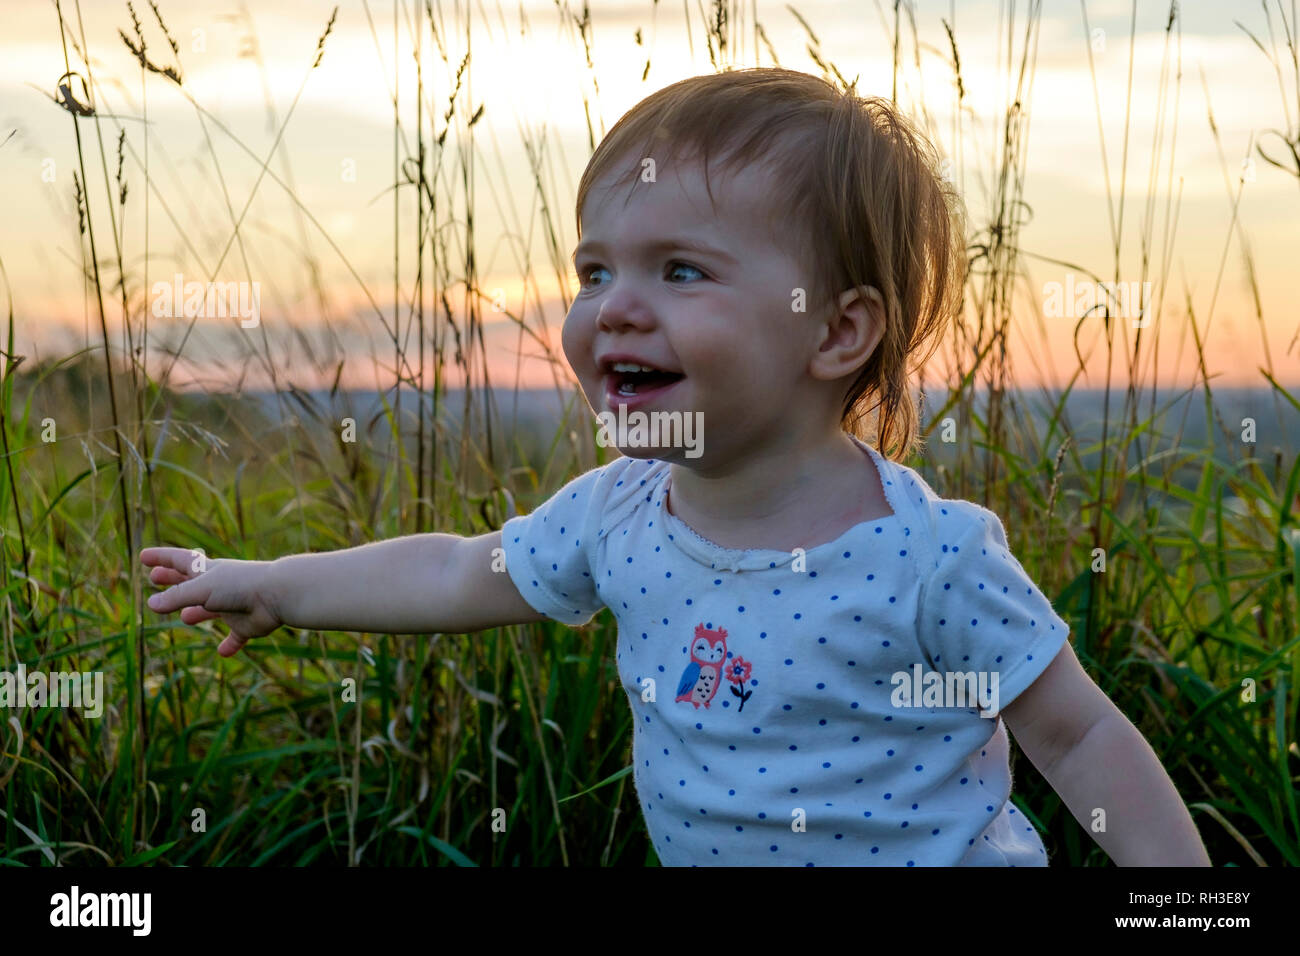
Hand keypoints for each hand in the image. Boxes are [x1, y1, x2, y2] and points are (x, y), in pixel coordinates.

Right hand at [140, 547, 282, 656]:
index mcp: (208, 571)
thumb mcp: (202, 589)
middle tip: (155, 579)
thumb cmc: (239, 586)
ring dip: (198, 613)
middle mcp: (219, 587)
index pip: (179, 561)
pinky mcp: (246, 625)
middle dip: (173, 581)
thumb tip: (151, 604)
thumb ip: (176, 597)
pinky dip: (230, 643)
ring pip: (211, 610)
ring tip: (185, 617)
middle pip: (190, 584)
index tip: (144, 556)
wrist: (278, 596)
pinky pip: (236, 637)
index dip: (161, 558)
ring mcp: (233, 606)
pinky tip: (223, 652)